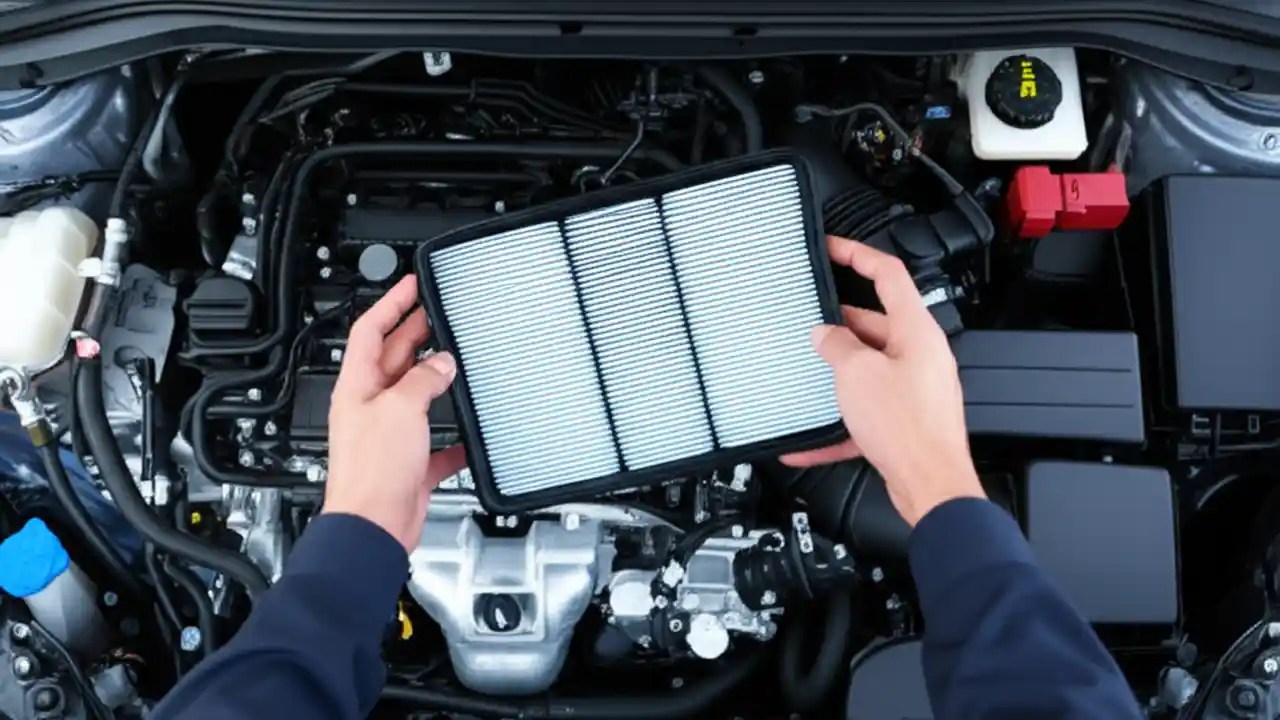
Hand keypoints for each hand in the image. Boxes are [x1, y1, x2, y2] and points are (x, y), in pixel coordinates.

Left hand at [323, 275, 466, 551]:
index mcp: (356, 386)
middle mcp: (369, 407)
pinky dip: (453, 436)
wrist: (373, 526)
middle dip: (416, 334)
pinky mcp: (407, 462)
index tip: (410, 283)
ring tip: (458, 359)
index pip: (369, 331)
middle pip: (393, 359)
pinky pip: (434, 441)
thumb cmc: (371, 472)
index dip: (390, 303)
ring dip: (436, 379)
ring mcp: (388, 434)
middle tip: (438, 313)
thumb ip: (424, 379)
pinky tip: (468, 432)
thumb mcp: (400, 408)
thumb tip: (441, 363)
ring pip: (415, 395)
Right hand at [782, 236, 983, 525]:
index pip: (889, 275)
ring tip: (810, 377)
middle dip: (839, 325)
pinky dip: (836, 422)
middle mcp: (920, 356)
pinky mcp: (903, 421)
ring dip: (837, 373)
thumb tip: (824, 334)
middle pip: (875, 324)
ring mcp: (914, 389)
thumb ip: (837, 346)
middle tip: (809, 327)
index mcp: (917, 332)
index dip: (858, 255)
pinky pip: (863, 413)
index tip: (833, 247)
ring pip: (868, 368)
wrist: (931, 486)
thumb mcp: (857, 375)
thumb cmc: (908, 430)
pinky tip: (808, 441)